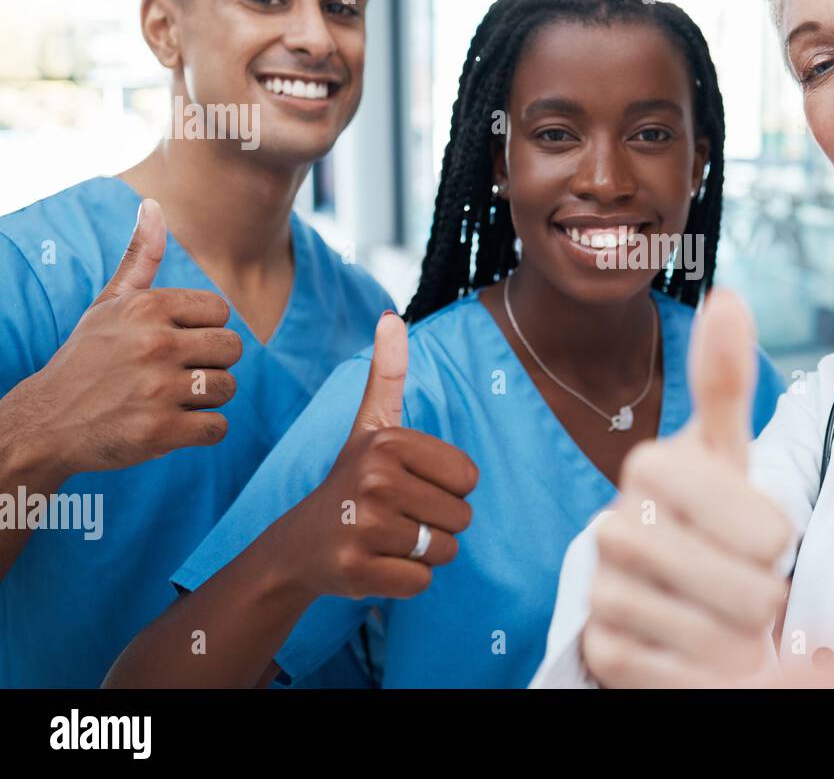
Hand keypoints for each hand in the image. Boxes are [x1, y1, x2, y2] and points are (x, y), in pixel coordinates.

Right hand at [2, 199, 241, 480]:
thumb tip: (153, 205)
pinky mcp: (160, 432)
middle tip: (177, 374)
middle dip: (211, 364)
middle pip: (232, 349)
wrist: (46, 423)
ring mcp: (157, 390)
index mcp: (146, 309)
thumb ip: (140, 258)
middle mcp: (154, 344)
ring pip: (228, 388)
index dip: (204, 330)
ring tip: (171, 399)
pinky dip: (204, 431)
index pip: (221, 312)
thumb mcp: (109, 304)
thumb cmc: (87, 358)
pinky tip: (174, 425)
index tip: (176, 343)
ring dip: (206, 399)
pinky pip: (218, 428)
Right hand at [286, 312, 477, 600]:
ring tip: (388, 538)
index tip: (409, 484)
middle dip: (439, 523)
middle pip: (462, 517)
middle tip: (397, 515)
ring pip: (445, 551)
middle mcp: (374, 480)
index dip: (448, 487)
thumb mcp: (371, 424)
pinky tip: (377, 562)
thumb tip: (392, 317)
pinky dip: (407, 579)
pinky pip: (421, 582)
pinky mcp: (357, 570)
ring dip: (425, 552)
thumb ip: (388, 374)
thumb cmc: (351, 480)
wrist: (298, 544)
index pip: (469, 477)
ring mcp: (363, 527)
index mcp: (388, 442)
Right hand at [581, 289, 791, 686]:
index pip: (767, 530)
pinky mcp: (601, 649)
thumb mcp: (725, 454)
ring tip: (721, 614)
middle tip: (740, 580)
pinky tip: (695, 647)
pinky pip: (687, 674)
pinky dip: (708, 672)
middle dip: (761, 596)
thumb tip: (728, 295)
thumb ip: (723, 382)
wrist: (664, 596)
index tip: (756, 533)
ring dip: (738, 638)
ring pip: (721, 638)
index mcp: (652, 466)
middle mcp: (614, 524)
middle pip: (750, 590)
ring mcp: (603, 589)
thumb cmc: (709, 520)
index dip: (777, 540)